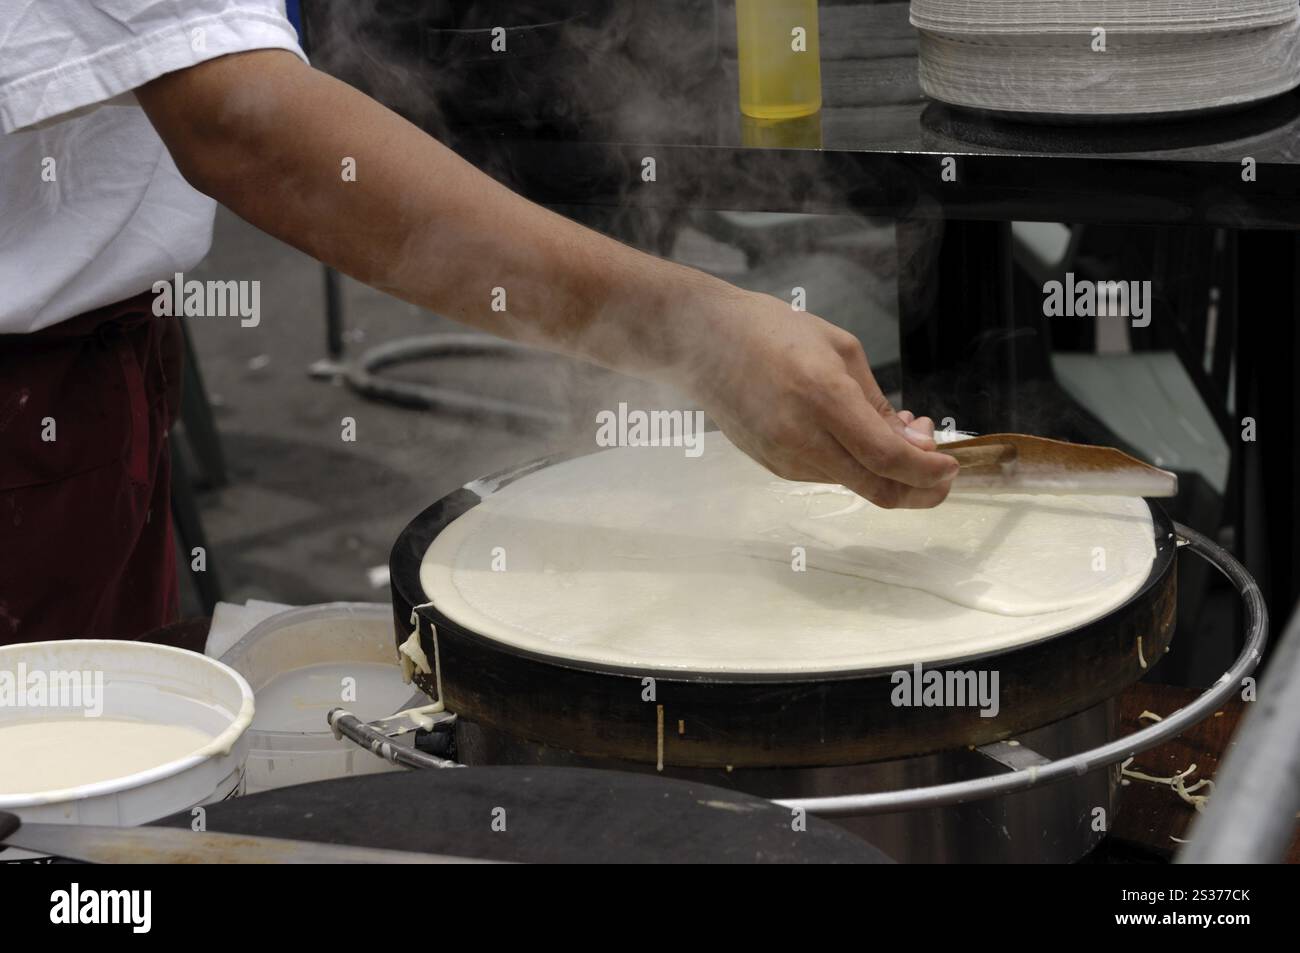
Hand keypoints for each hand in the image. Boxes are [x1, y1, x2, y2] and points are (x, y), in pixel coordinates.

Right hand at [682, 289, 957, 508]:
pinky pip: (827, 475)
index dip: (928, 470)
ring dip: (888, 471)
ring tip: (899, 433)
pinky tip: (858, 436)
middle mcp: (803, 438)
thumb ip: (878, 401)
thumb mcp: (840, 349)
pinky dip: (855, 464)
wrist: (701, 342)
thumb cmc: (774, 330)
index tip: (951, 463)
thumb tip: (915, 440)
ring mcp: (784, 458)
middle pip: (877, 488)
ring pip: (854, 484)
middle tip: (943, 476)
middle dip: (921, 491)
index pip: (888, 458)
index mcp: (823, 398)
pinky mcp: (772, 466)